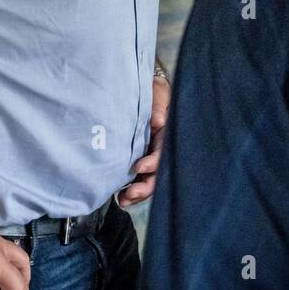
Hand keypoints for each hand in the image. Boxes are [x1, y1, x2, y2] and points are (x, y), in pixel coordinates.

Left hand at [118, 74, 169, 205]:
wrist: (146, 89)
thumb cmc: (153, 91)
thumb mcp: (158, 93)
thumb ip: (158, 105)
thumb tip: (159, 121)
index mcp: (167, 135)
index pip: (163, 153)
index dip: (152, 163)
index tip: (138, 168)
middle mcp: (160, 148)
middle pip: (157, 173)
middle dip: (144, 187)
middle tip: (128, 195)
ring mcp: (150, 154)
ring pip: (148, 179)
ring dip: (137, 192)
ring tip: (123, 201)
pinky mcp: (140, 158)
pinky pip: (138, 177)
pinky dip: (131, 188)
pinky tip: (121, 196)